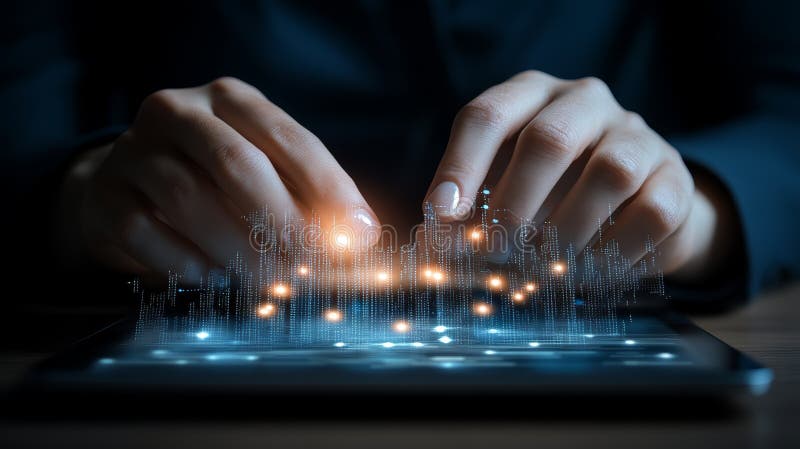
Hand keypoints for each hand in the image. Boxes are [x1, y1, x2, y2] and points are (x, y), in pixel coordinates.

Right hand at [63, 77, 377, 280]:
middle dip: (284, 222)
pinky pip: (147, 232)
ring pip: (191, 200)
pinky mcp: (106, 194)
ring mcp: (134, 151)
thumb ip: (308, 195)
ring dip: (239, 250)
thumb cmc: (213, 179)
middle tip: (312, 265)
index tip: (358, 235)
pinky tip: (214, 276)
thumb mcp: (262, 169)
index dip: (329, 190)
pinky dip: (187, 262)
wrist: (127, 185)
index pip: (290, 139)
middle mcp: (179, 112)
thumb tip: (360, 237)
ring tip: (269, 279)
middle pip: (237, 165)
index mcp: (230, 99)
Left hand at [425, 70, 729, 278]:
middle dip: (515, 204)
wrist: (636, 199)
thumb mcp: (504, 187)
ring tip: (542, 267)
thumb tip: (431, 247)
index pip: (488, 115)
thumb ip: (468, 211)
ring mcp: (637, 134)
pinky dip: (616, 251)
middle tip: (494, 252)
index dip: (459, 166)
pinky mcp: (676, 176)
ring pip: (610, 173)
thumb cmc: (551, 191)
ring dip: (568, 231)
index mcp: (532, 95)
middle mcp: (586, 102)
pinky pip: (652, 213)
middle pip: (549, 139)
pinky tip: (591, 270)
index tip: (441, 214)